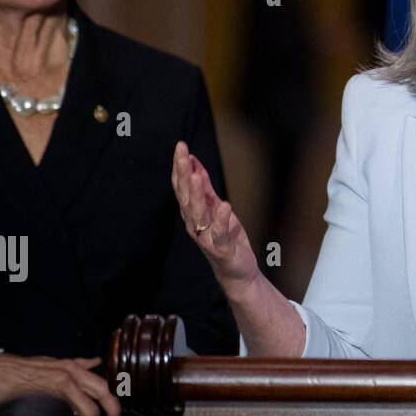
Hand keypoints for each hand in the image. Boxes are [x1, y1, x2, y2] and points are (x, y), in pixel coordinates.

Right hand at [0, 353, 123, 415]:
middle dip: (114, 412)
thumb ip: (76, 364)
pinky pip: (76, 408)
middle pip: (105, 392)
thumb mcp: (52, 363)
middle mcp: (74, 371)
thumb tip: (94, 362)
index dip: (113, 400)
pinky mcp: (55, 388)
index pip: (103, 383)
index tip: (117, 415)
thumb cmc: (20, 370)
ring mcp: (65, 379)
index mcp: (74, 366)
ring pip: (92, 404)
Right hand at [171, 141, 258, 291]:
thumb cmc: (225, 237)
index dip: (180, 167)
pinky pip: (220, 232)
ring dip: (197, 193)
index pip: (182, 186)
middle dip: (184, 173)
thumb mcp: (215, 206)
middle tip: (182, 152)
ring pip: (198, 212)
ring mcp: (206, 236)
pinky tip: (224, 204)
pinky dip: (221, 218)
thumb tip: (194, 162)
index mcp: (192, 213)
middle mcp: (194, 223)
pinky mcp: (221, 247)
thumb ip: (205, 187)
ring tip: (198, 175)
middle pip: (186, 195)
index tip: (181, 146)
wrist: (236, 269)